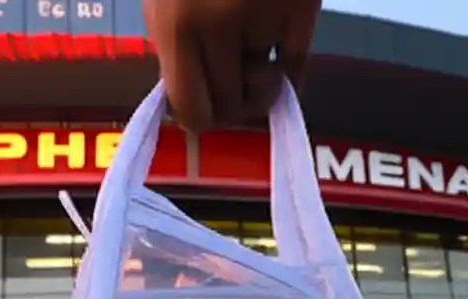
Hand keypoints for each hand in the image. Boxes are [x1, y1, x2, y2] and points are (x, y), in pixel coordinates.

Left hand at [144, 0, 321, 131]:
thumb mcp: (165, 1)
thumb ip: (174, 50)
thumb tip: (188, 105)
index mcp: (176, 25)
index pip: (192, 111)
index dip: (200, 117)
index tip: (205, 110)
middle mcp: (219, 25)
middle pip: (230, 110)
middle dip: (231, 103)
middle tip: (230, 83)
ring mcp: (265, 15)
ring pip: (266, 94)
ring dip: (261, 86)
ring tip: (253, 61)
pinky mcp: (302, 6)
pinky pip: (296, 68)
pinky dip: (289, 73)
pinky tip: (278, 60)